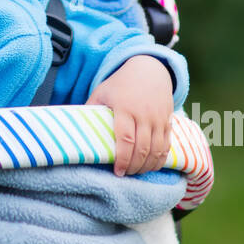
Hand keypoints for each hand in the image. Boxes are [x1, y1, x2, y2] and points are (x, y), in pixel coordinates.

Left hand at [86, 55, 174, 176]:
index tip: (117, 171)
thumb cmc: (120, 84)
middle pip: (142, 148)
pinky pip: (167, 145)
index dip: (123, 158)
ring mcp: (158, 118)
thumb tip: (75, 130)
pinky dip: (160, 159)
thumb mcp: (102, 92)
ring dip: (147, 166)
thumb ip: (90, 110)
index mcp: (125, 108)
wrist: (149, 69)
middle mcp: (144, 114)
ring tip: (135, 172)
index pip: (126, 139)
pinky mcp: (168, 121)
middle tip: (125, 174)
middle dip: (134, 166)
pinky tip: (151, 166)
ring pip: (157, 150)